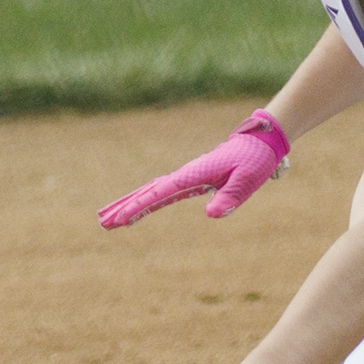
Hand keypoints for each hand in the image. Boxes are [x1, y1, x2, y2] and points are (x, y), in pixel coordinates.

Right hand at [98, 110, 289, 226]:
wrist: (261, 142)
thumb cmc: (255, 160)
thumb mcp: (247, 181)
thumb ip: (230, 197)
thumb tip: (211, 215)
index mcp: (195, 174)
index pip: (161, 192)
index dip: (140, 206)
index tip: (121, 219)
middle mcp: (186, 174)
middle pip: (149, 191)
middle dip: (125, 207)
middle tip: (102, 222)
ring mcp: (187, 176)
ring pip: (152, 190)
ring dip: (131, 203)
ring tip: (109, 217)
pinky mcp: (193, 179)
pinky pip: (164, 191)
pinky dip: (148, 200)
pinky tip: (138, 208)